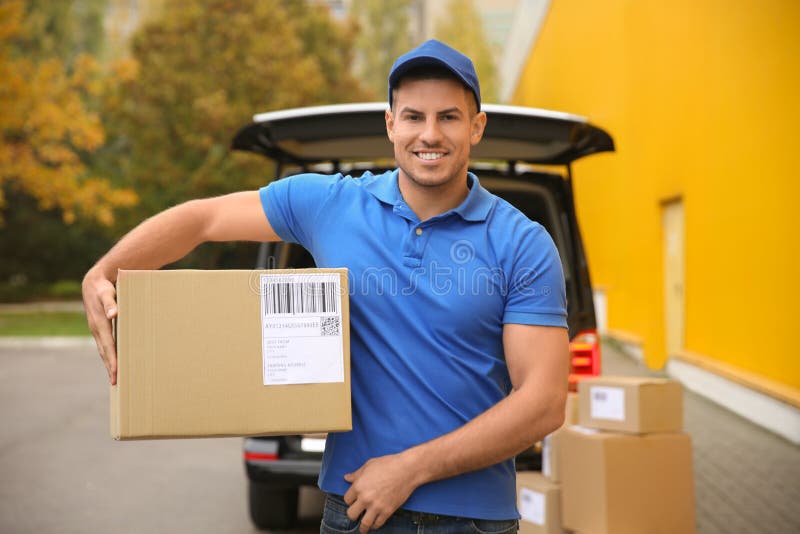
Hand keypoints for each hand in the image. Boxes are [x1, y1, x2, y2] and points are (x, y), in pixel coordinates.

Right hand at [82, 268, 118, 384]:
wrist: (93, 283)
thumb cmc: (103, 288)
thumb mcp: (108, 293)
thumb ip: (111, 303)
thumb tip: (113, 315)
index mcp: (100, 324)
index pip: (108, 346)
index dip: (112, 360)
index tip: (116, 372)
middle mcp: (97, 330)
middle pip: (104, 352)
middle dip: (109, 367)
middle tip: (116, 382)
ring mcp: (97, 330)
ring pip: (103, 350)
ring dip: (108, 363)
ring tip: (114, 377)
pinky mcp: (99, 328)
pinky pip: (104, 344)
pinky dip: (108, 355)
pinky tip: (114, 361)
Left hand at [343, 453, 418, 532]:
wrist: (407, 470)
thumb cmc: (388, 464)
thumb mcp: (369, 465)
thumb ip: (356, 474)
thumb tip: (347, 478)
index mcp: (358, 486)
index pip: (347, 499)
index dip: (350, 500)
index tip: (354, 500)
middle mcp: (365, 498)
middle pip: (351, 514)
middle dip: (353, 514)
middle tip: (356, 513)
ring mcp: (376, 506)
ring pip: (364, 524)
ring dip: (362, 526)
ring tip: (363, 527)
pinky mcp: (387, 511)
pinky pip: (378, 524)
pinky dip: (375, 525)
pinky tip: (374, 523)